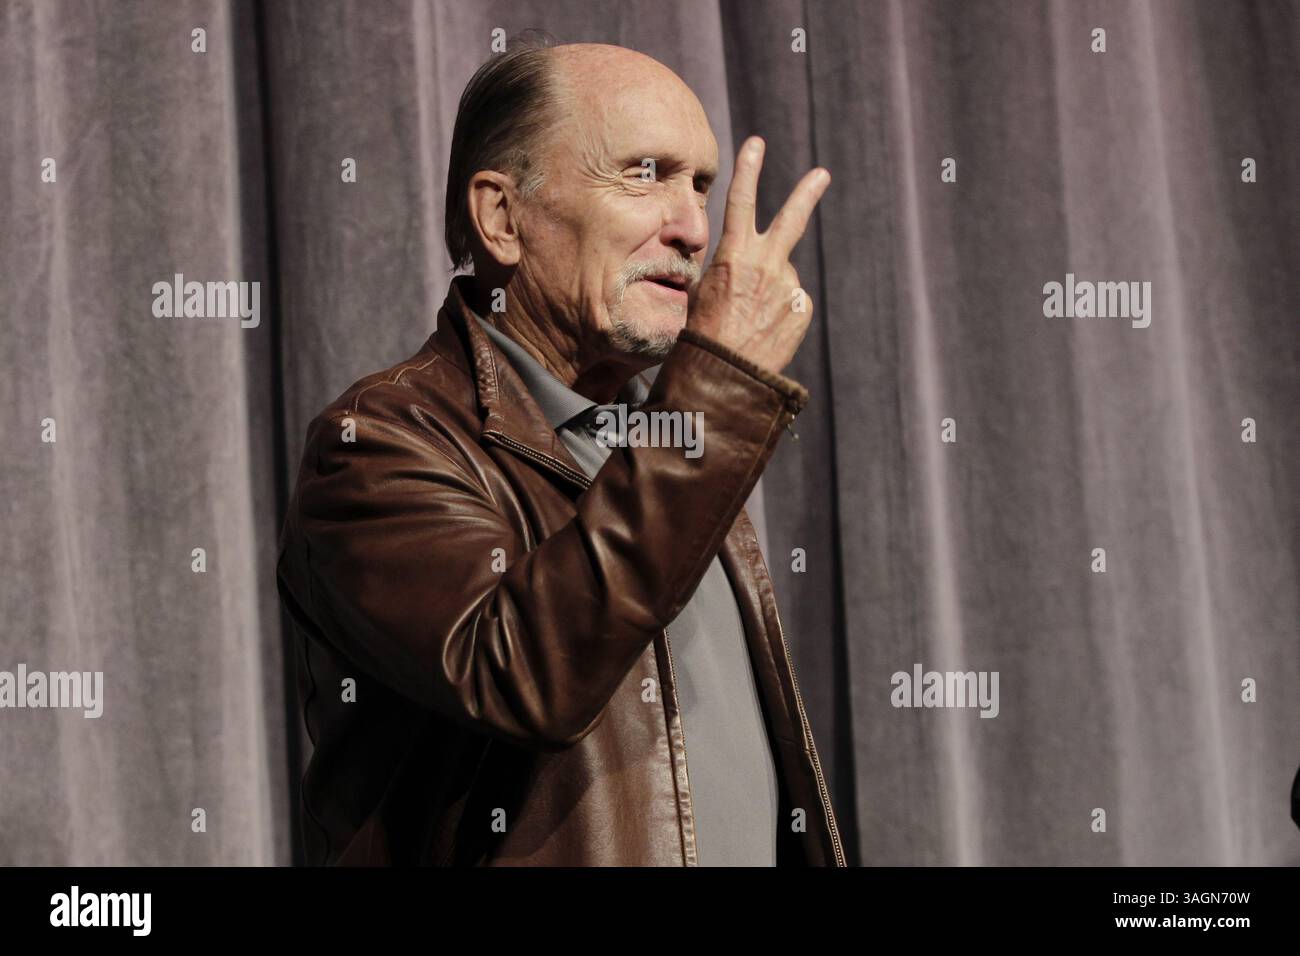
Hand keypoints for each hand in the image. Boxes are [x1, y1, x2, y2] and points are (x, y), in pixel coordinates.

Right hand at [685, 136, 829, 375]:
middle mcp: (766, 264)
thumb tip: (741, 270)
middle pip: (791, 220)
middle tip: (822, 174)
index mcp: (734, 256)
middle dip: (807, 194)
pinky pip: (790, 304)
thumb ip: (725, 272)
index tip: (757, 143)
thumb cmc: (703, 336)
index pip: (741, 202)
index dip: (749, 170)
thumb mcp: (699, 294)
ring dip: (769, 294)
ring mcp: (788, 286)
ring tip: (748, 322)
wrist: (725, 376)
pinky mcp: (802, 308)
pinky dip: (779, 315)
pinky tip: (762, 332)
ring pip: (782, 279)